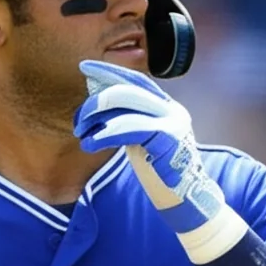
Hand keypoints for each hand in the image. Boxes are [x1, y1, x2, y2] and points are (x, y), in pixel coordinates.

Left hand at [74, 59, 224, 230]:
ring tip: (83, 138)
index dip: (109, 71)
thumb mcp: (141, 139)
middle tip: (79, 122)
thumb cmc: (159, 172)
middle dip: (97, 102)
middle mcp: (172, 109)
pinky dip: (107, 134)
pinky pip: (132, 128)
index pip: (135, 79)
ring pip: (127, 106)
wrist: (187, 200)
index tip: (84, 66)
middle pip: (128, 89)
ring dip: (98, 121)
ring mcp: (172, 123)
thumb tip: (96, 106)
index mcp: (166, 106)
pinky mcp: (168, 140)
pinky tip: (92, 144)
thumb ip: (126, 121)